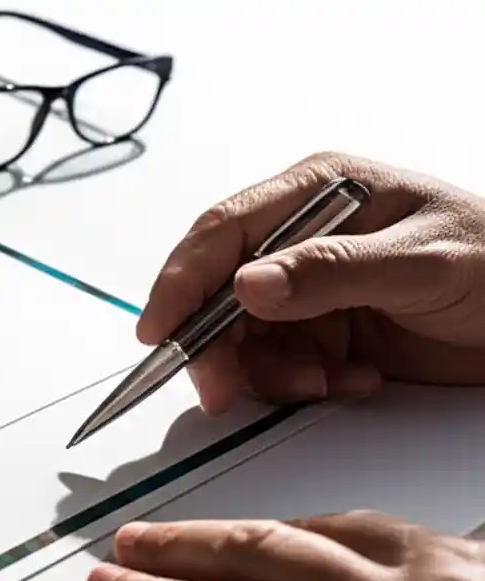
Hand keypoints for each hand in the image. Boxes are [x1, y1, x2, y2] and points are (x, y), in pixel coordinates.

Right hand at [138, 151, 484, 414]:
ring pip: (244, 338)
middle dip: (218, 345)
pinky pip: (281, 365)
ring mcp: (312, 287)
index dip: (180, 282)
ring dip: (272, 372)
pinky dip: (306, 384)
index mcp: (318, 192)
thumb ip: (331, 271)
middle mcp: (303, 237)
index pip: (222, 232)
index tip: (159, 330)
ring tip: (325, 381)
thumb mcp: (420, 262)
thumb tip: (247, 285)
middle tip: (224, 388)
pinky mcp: (325, 331)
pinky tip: (353, 379)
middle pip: (219, 292)